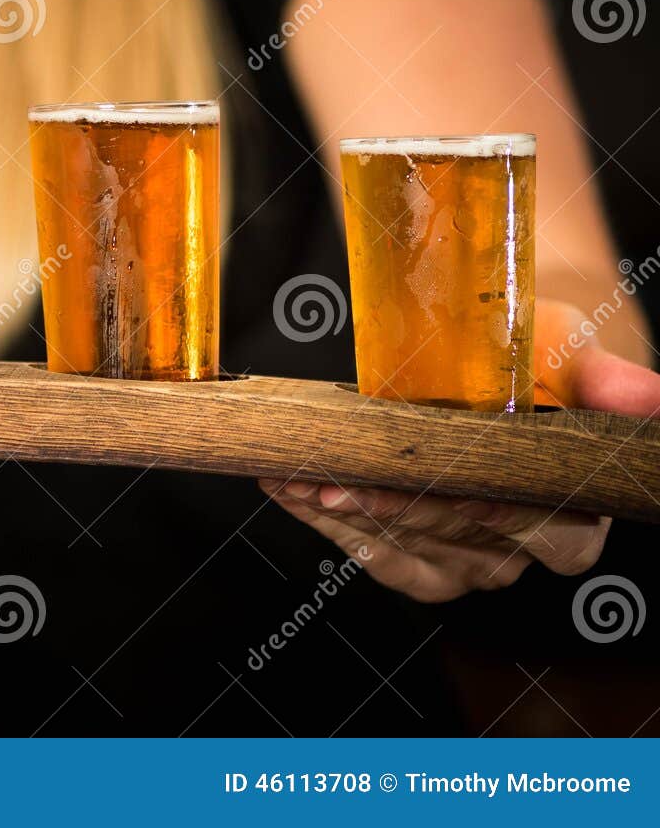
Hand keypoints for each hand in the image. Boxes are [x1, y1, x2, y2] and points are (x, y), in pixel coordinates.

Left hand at [260, 299, 659, 602]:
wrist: (498, 356)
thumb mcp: (574, 350)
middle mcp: (523, 548)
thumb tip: (650, 397)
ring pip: (403, 554)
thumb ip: (608, 380)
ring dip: (340, 516)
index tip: (445, 491)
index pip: (545, 532)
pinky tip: (286, 487)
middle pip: (455, 539)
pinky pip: (369, 552)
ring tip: (293, 476)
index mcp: (575, 509)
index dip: (495, 515)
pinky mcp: (417, 556)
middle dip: (388, 506)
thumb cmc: (541, 354)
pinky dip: (322, 521)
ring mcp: (466, 558)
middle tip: (331, 476)